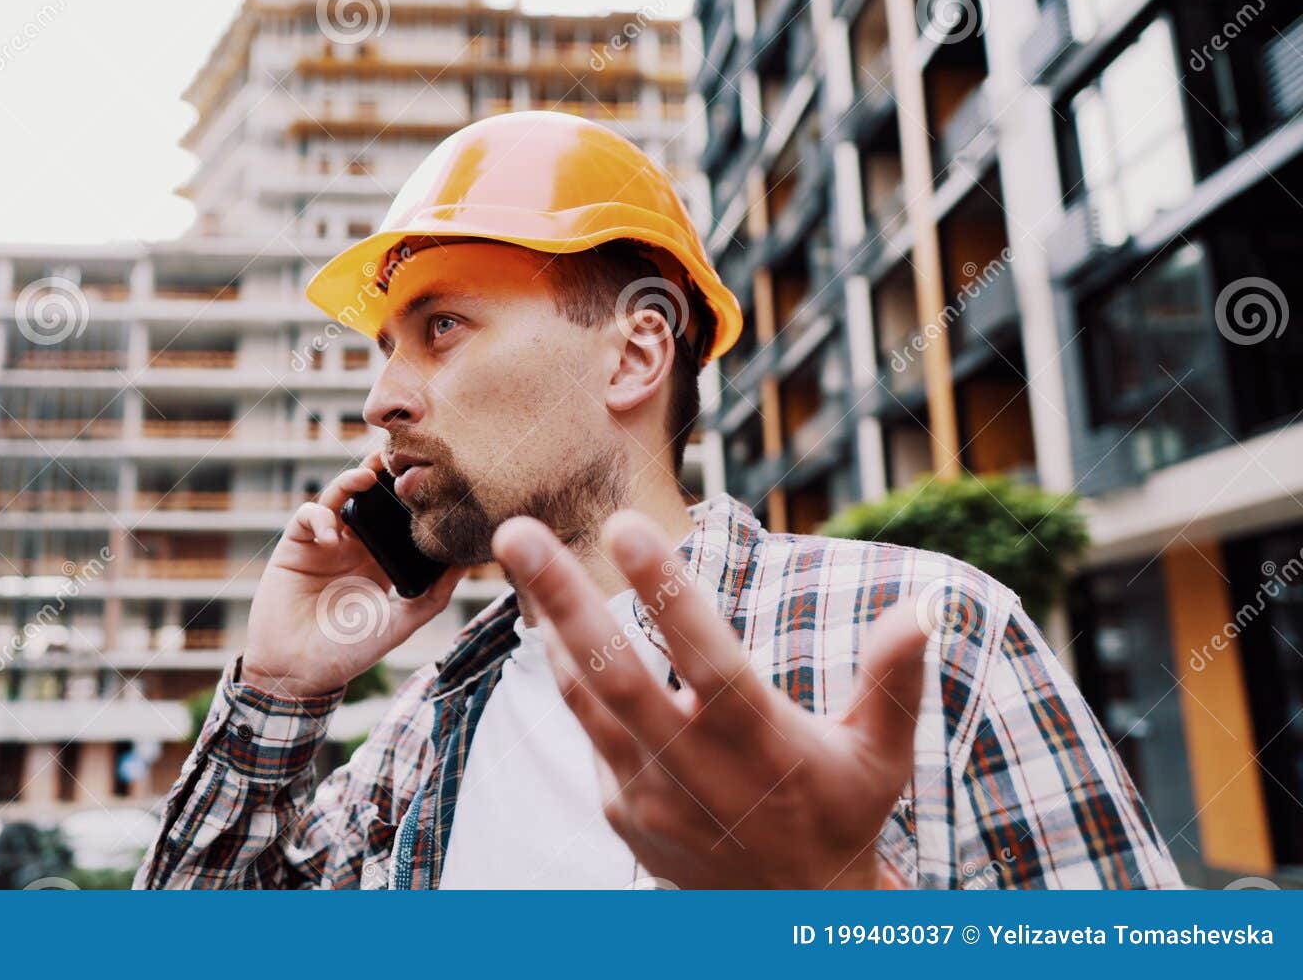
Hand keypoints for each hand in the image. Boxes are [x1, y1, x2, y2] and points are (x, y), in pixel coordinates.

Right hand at [243, 452, 462, 698]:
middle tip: (399, 454)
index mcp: (380, 560)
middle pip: (369, 498)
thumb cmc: (347, 652)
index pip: (398, 518)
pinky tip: (330, 533)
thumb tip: (466, 565)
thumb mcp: (398, 624)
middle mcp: (354, 546)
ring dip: (351, 481)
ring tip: (366, 476)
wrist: (296, 672)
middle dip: (382, 475)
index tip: (432, 477)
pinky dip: (318, 516)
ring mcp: (324, 543)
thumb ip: (432, 596)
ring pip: (338, 497)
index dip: (410, 496)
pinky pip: (307, 516)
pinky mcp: (295, 546)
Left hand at [491, 510, 928, 888]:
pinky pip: (586, 730)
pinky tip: (553, 623)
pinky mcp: (620, 809)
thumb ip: (894, 680)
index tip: (625, 525)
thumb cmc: (841, 816)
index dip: (664, 592)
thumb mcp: (881, 756)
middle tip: (517, 533)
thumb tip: (925, 604)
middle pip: (614, 673)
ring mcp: (647, 793)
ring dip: (547, 624)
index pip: (705, 656)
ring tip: (519, 556)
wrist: (789, 917)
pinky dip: (568, 674)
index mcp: (758, 742)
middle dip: (562, 599)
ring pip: (584, 698)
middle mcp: (692, 768)